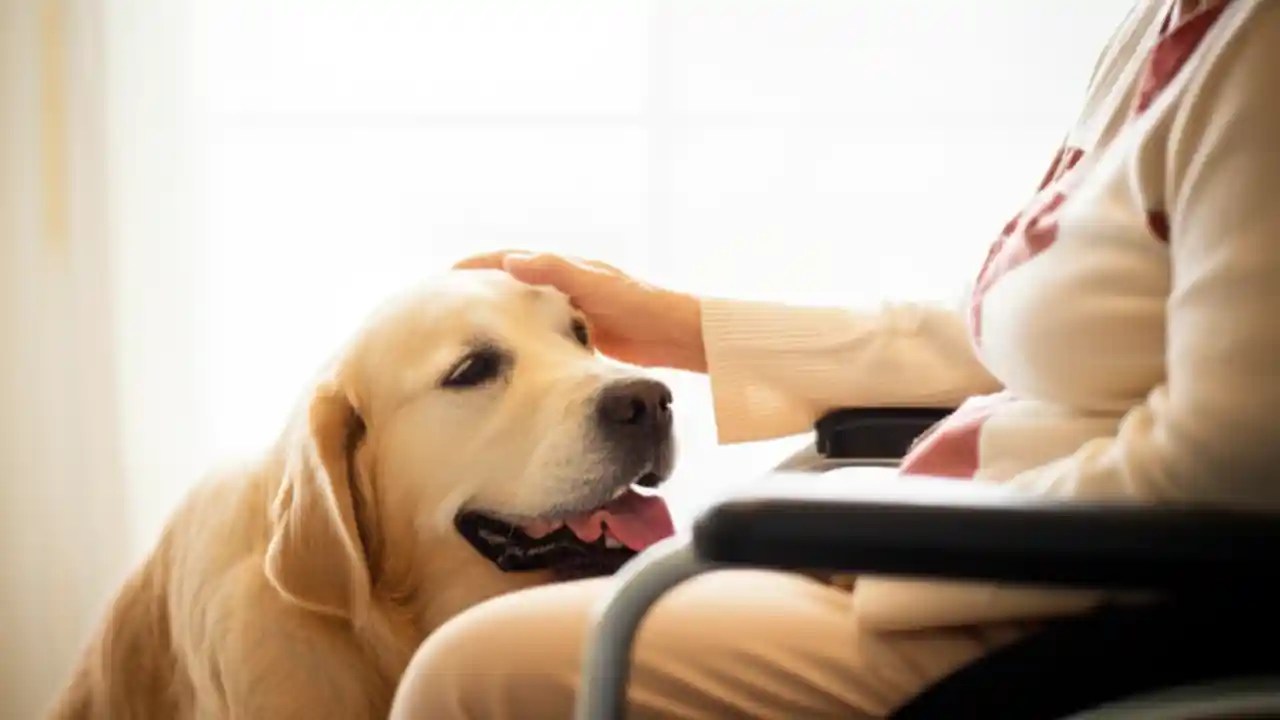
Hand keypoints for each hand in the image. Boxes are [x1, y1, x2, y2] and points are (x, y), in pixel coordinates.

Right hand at [453, 251, 706, 372]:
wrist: (678, 334)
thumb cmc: (640, 305)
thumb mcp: (594, 284)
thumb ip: (554, 271)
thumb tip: (510, 260)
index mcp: (566, 266)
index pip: (510, 259)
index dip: (477, 266)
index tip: (444, 278)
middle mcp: (567, 284)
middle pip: (514, 283)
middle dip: (482, 290)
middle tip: (447, 306)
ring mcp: (574, 309)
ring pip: (526, 310)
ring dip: (500, 316)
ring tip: (469, 333)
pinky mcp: (584, 334)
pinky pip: (544, 333)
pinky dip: (523, 338)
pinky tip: (510, 356)